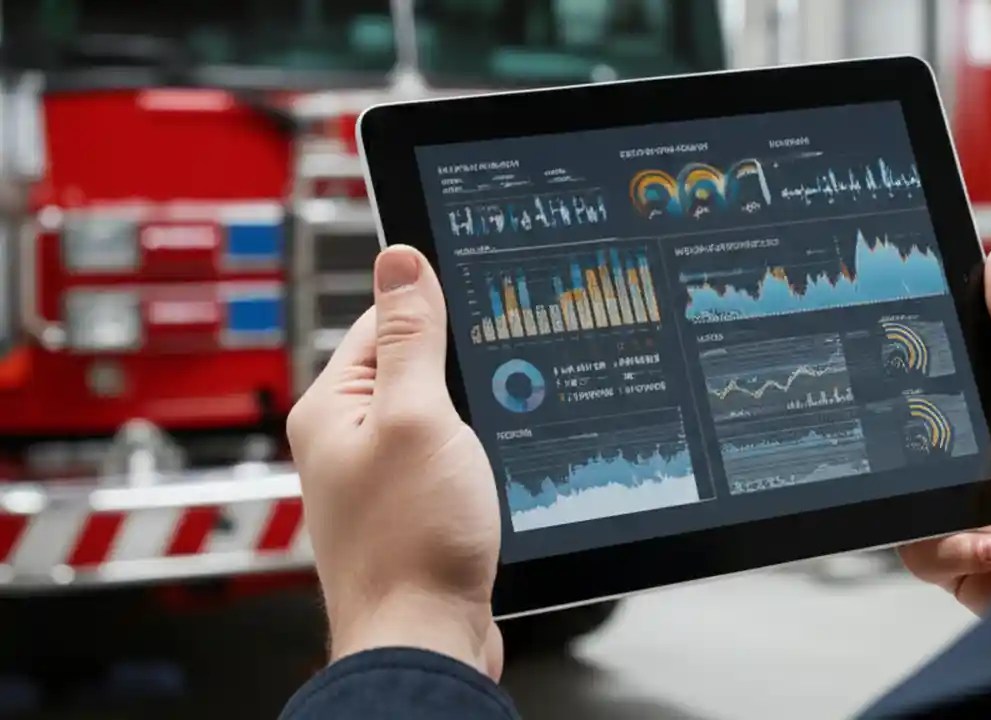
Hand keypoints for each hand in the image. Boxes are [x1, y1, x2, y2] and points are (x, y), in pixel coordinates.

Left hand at [288, 245, 503, 678]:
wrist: (424, 641)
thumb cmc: (412, 543)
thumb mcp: (418, 416)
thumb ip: (410, 337)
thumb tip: (400, 260)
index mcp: (331, 408)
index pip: (381, 320)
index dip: (433, 308)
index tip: (479, 300)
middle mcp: (345, 441)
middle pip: (410, 367)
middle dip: (459, 368)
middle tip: (497, 379)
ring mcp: (377, 479)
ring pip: (434, 416)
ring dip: (470, 419)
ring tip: (494, 435)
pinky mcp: (410, 511)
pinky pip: (444, 460)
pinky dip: (472, 458)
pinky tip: (492, 472)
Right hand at [898, 246, 990, 613]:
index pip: (969, 375)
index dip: (941, 356)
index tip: (914, 333)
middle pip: (928, 428)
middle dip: (920, 426)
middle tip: (923, 419)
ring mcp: (979, 513)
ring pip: (910, 488)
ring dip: (940, 495)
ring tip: (981, 499)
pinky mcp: (963, 563)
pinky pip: (918, 548)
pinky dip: (950, 546)